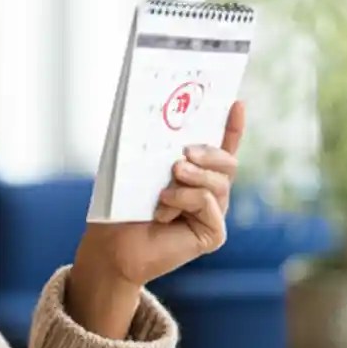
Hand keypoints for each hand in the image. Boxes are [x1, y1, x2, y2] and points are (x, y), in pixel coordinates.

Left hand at [67, 101, 245, 337]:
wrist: (112, 246)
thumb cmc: (121, 206)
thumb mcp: (135, 168)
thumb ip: (154, 148)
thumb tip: (161, 118)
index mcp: (194, 172)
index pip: (220, 146)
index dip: (231, 126)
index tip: (235, 102)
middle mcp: (210, 192)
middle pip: (227, 162)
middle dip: (210, 152)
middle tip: (185, 152)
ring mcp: (213, 213)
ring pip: (219, 183)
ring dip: (193, 176)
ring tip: (172, 175)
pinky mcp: (213, 233)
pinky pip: (210, 205)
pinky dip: (186, 200)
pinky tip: (164, 208)